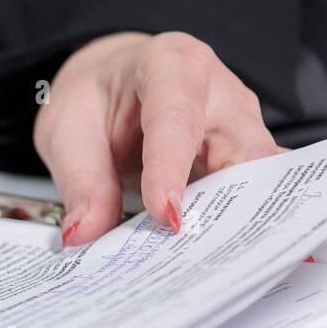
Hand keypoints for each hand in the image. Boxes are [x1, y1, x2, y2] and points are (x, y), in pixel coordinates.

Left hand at [33, 31, 280, 246]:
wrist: (111, 80)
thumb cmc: (94, 96)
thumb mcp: (66, 130)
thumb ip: (81, 181)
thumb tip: (85, 233)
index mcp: (171, 64)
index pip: (176, 119)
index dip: (171, 170)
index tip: (165, 217)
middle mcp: (220, 90)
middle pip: (242, 149)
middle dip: (226, 204)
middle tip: (199, 254)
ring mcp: (242, 123)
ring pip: (259, 177)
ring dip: (238, 221)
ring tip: (213, 263)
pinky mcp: (248, 154)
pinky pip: (254, 192)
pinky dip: (239, 224)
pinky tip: (225, 255)